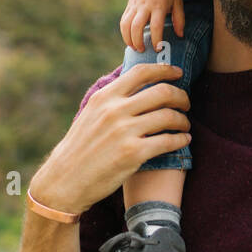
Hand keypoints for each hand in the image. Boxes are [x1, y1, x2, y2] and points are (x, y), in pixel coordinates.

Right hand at [29, 64, 191, 215]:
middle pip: (162, 92)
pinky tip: (183, 140)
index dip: (165, 69)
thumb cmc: (80, 149)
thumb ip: (112, 100)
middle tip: (186, 104)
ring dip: (183, 120)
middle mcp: (115, 111)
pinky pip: (168, 141)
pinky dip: (181, 139)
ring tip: (184, 125)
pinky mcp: (133, 154)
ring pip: (169, 116)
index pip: (141, 72)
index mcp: (105, 97)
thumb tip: (137, 85)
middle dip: (181, 96)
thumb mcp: (91, 114)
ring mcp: (124, 132)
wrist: (64, 181)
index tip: (178, 73)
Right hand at [121, 0, 183, 51]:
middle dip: (138, 41)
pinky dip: (124, 31)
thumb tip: (180, 35)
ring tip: (134, 47)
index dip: (156, 39)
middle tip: (143, 51)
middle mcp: (145, 6)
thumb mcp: (178, 1)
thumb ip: (180, 19)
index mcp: (159, 6)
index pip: (156, 26)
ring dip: (128, 38)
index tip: (158, 49)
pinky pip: (123, 20)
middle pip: (137, 26)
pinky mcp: (129, 5)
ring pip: (126, 24)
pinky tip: (129, 39)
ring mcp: (135, 5)